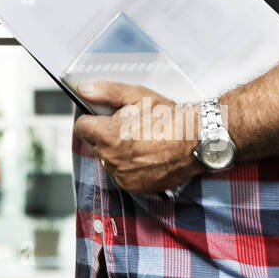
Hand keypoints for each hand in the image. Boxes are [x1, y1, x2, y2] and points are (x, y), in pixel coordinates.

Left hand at [72, 81, 204, 194]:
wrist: (197, 141)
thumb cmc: (170, 117)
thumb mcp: (138, 95)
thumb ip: (106, 92)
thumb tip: (83, 90)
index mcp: (108, 136)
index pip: (81, 127)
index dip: (93, 119)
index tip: (106, 117)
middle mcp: (112, 160)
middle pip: (94, 143)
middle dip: (106, 134)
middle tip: (130, 126)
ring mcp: (123, 176)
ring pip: (108, 159)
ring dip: (117, 151)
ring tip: (141, 140)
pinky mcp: (133, 187)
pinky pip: (121, 173)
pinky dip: (129, 165)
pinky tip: (146, 154)